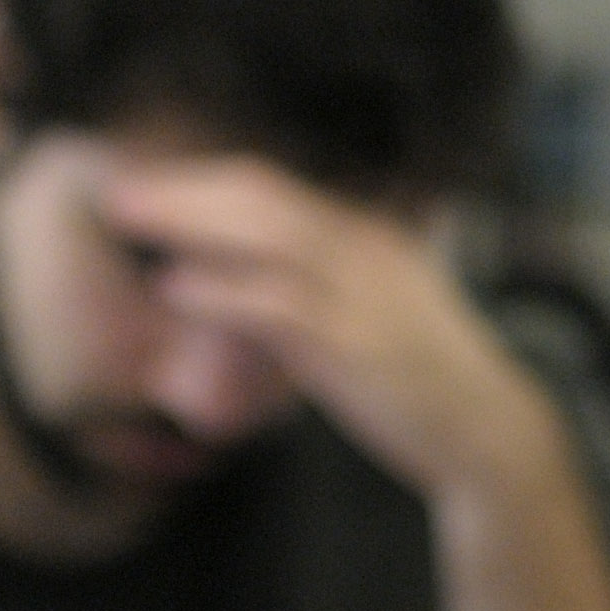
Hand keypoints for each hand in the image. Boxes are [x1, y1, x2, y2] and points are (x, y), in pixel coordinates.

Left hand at [91, 156, 557, 505]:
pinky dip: (221, 290)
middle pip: (263, 197)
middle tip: (122, 191)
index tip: (154, 186)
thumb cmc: (430, 378)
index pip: (278, 189)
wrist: (486, 429)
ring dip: (189, 222)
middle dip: (186, 190)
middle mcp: (367, 250)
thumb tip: (269, 277)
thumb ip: (335, 283)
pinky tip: (176, 287)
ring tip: (130, 220)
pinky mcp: (353, 345)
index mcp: (371, 237)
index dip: (209, 182)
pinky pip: (276, 305)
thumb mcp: (387, 310)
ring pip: (266, 235)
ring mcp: (362, 294)